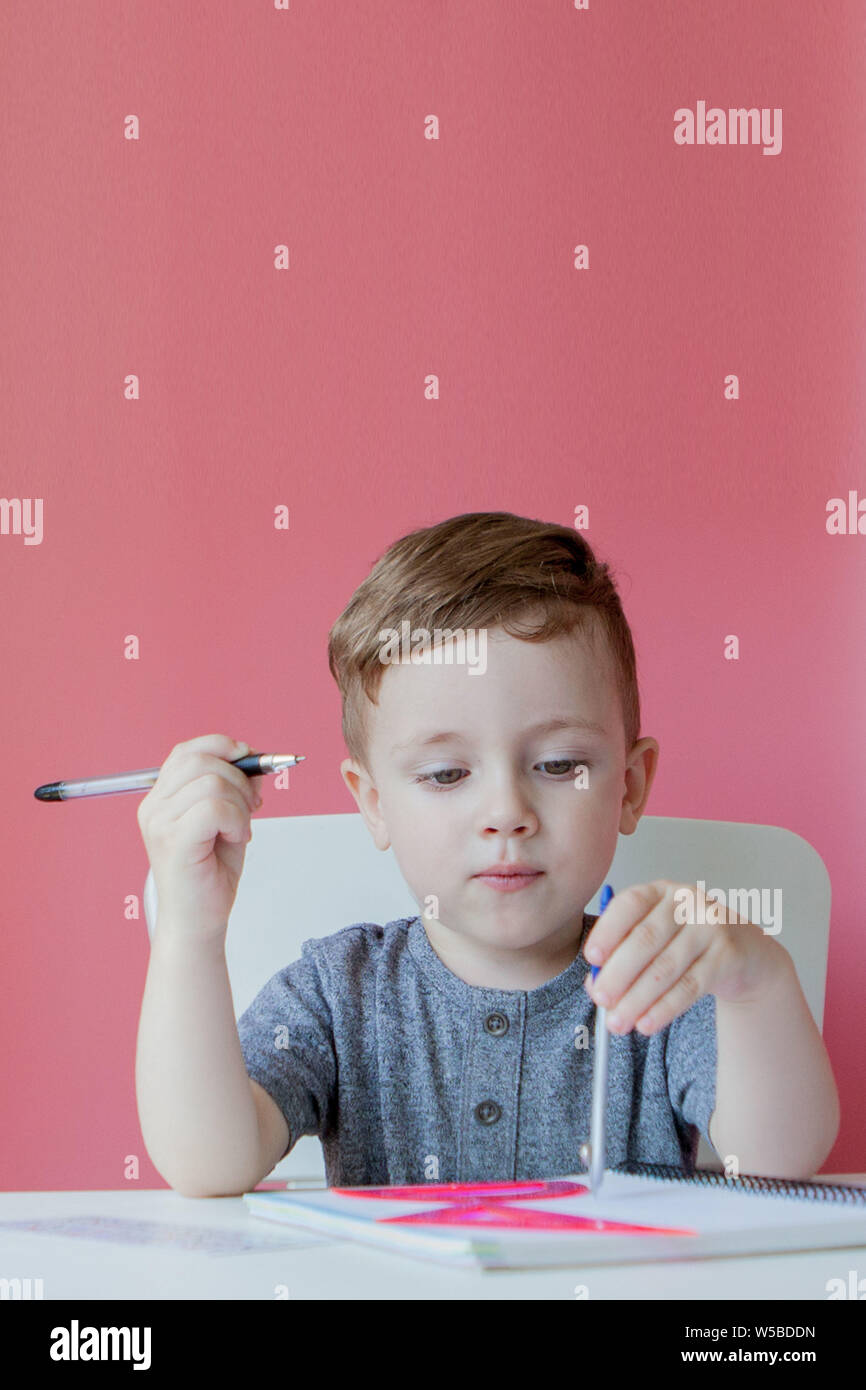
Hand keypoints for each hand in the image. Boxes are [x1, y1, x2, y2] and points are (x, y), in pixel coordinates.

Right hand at [137, 732, 263, 939]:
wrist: (197, 921)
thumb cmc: (210, 873)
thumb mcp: (227, 819)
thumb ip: (235, 788)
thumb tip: (255, 762)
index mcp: (160, 797)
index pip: (187, 751)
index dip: (223, 747)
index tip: (250, 760)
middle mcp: (153, 806)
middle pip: (201, 760)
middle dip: (239, 778)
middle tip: (252, 806)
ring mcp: (159, 823)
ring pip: (213, 782)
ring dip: (241, 803)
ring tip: (240, 829)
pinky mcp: (173, 841)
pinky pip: (215, 808)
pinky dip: (237, 820)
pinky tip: (237, 838)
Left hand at [582, 880, 784, 1034]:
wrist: (743, 952)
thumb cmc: (685, 942)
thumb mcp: (654, 938)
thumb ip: (621, 956)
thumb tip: (594, 985)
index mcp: (659, 892)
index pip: (629, 904)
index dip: (608, 930)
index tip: (591, 958)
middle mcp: (687, 902)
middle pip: (646, 938)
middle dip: (618, 973)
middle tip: (600, 999)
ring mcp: (711, 926)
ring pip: (666, 967)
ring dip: (638, 999)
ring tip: (618, 1022)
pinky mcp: (728, 955)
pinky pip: (691, 986)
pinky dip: (665, 1009)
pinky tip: (647, 1023)